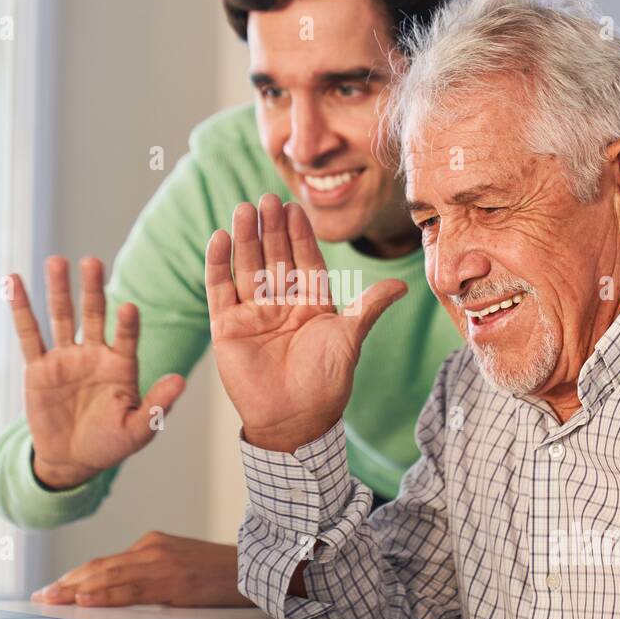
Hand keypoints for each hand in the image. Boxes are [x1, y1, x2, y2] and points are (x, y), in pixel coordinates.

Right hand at [7, 255, 185, 488]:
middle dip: (93, 290)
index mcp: (122, 365)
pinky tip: (13, 282)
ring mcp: (66, 358)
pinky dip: (21, 308)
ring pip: (62, 317)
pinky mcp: (38, 367)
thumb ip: (157, 405)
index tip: (128, 308)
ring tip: (57, 262)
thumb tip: (181, 380)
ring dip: (59, 290)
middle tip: (92, 262)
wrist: (72, 460)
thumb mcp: (137, 429)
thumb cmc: (111, 444)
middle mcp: (95, 354)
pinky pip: (29, 334)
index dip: (127, 324)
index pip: (126, 337)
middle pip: (94, 315)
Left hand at [29, 532, 254, 606]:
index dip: (75, 575)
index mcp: (151, 542)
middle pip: (99, 567)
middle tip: (41, 595)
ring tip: (54, 600)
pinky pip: (131, 590)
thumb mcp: (176, 559)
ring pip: (109, 577)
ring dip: (76, 591)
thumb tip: (119, 583)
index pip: (104, 561)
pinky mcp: (171, 582)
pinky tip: (86, 601)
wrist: (248, 567)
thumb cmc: (214, 569)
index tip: (53, 587)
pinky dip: (105, 596)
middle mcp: (151, 549)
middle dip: (66, 582)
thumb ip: (148, 566)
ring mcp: (160, 564)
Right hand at [205, 194, 406, 451]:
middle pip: (273, 258)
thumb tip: (401, 286)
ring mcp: (252, 314)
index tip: (295, 207)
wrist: (295, 420)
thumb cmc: (326, 382)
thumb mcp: (350, 338)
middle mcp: (280, 304)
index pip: (304, 260)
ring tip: (243, 209)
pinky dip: (219, 265)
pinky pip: (220, 290)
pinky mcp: (227, 327)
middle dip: (270, 229)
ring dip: (245, 239)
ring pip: (246, 267)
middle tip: (267, 198)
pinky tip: (220, 238)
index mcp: (310, 304)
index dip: (299, 234)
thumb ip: (369, 307)